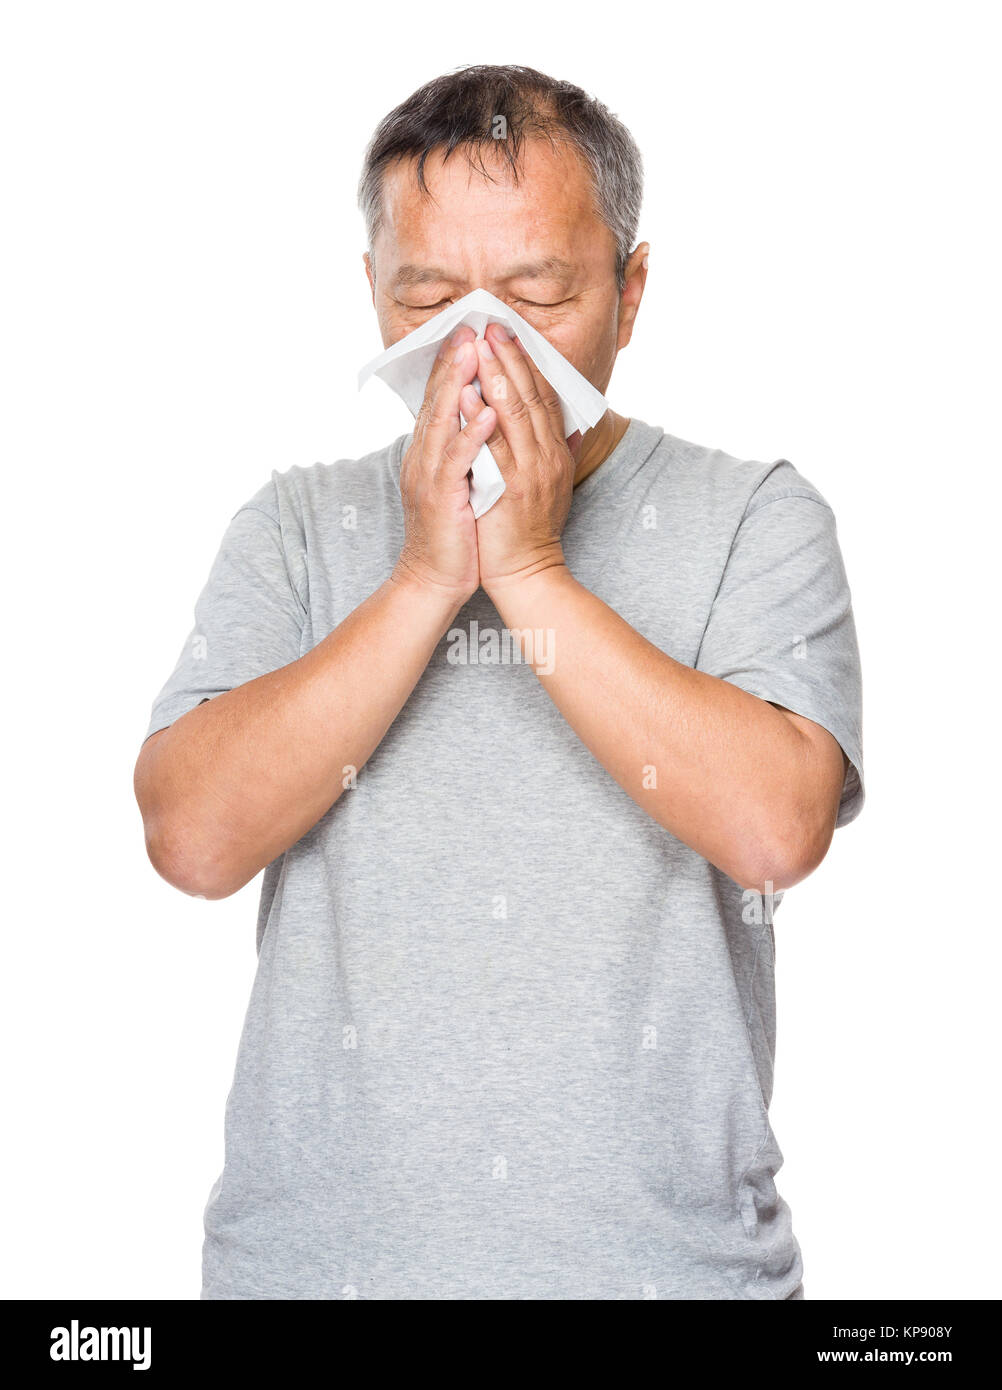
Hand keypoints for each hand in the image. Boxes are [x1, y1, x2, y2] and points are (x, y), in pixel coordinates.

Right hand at [393, 325, 495, 602]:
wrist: (434, 579)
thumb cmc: (455, 533)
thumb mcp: (461, 483)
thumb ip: (470, 451)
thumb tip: (488, 421)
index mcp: (430, 452)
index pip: (441, 399)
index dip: (452, 365)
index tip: (469, 333)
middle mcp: (424, 457)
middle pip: (438, 401)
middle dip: (454, 363)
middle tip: (470, 328)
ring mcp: (429, 476)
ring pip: (444, 422)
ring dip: (459, 386)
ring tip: (475, 355)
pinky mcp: (442, 498)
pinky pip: (458, 461)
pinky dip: (472, 435)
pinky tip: (488, 413)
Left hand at [464, 324, 581, 596]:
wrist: (527, 572)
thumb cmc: (530, 529)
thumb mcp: (553, 485)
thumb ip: (561, 454)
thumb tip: (573, 429)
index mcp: (556, 452)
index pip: (543, 396)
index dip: (526, 363)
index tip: (507, 334)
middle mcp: (548, 456)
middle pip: (530, 396)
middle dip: (509, 358)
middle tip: (490, 325)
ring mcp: (530, 472)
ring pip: (514, 414)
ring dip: (495, 376)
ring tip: (477, 346)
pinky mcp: (510, 489)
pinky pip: (493, 446)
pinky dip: (480, 417)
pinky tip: (467, 393)